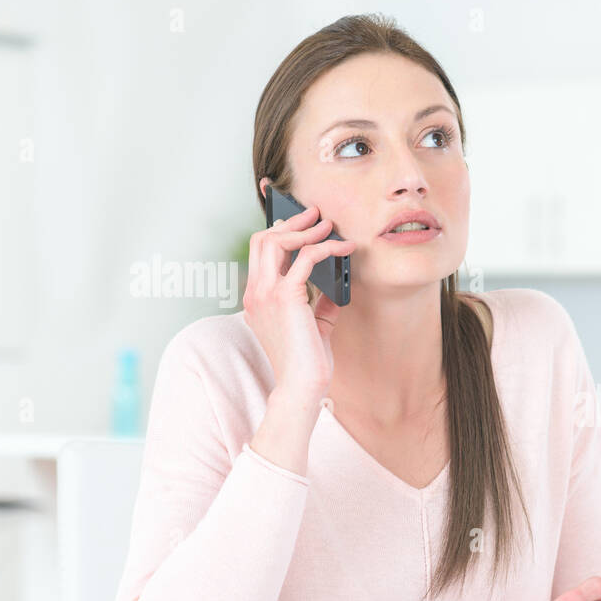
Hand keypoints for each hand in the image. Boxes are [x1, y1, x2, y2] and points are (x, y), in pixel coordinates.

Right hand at [244, 192, 357, 402]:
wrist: (303, 385)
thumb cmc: (308, 362)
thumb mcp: (314, 325)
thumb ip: (320, 303)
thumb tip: (336, 284)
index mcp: (257, 298)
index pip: (260, 254)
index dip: (279, 233)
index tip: (300, 224)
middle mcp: (256, 293)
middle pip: (262, 240)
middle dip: (290, 222)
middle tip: (315, 214)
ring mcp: (266, 294)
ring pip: (276, 242)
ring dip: (306, 229)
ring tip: (329, 225)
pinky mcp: (285, 297)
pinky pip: (305, 259)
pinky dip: (326, 248)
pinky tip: (344, 249)